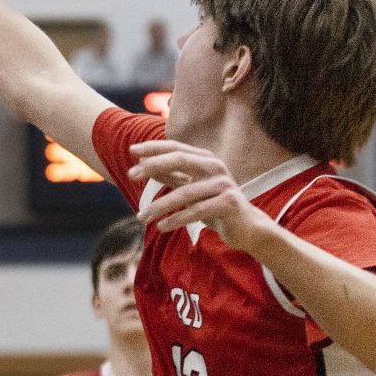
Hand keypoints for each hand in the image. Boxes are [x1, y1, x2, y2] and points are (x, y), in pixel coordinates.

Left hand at [128, 140, 269, 250]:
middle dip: (153, 165)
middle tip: (130, 174)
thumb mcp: (190, 188)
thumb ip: (171, 176)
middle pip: (180, 159)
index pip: (176, 148)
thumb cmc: (214, 205)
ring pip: (185, 192)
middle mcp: (216, 167)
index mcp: (206, 159)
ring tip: (141, 217)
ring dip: (159, 206)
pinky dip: (177, 219)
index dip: (154, 147)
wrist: (245, 227)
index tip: (132, 151)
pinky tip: (161, 227)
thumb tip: (143, 164)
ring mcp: (224, 184)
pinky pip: (197, 211)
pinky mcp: (229, 203)